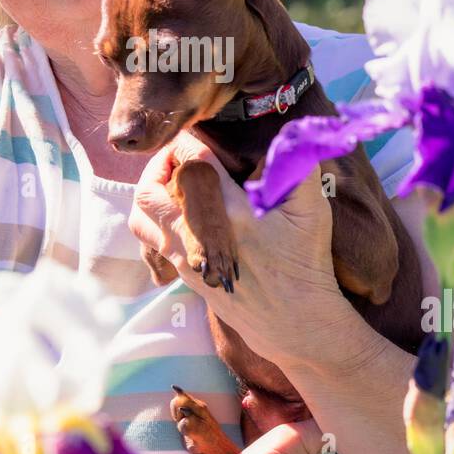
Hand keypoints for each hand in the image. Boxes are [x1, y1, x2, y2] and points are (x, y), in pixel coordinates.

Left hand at [129, 130, 342, 367]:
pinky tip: (177, 212)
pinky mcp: (185, 275)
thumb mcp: (312, 210)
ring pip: (142, 217)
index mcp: (230, 212)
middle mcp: (200, 234)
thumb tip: (291, 131)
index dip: (188, 142)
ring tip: (171, 182)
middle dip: (158, 164)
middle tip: (178, 156)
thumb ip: (297, 165)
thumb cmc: (304, 262)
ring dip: (149, 192)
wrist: (295, 321)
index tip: (197, 135)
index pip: (191, 162)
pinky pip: (150, 242)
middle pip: (150, 189)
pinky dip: (153, 220)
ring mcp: (187, 257)